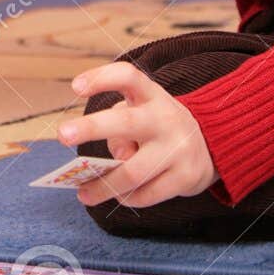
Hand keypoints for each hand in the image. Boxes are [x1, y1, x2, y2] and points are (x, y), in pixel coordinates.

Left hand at [56, 62, 218, 208]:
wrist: (211, 147)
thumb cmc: (158, 128)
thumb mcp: (142, 116)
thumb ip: (120, 130)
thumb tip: (114, 163)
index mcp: (151, 96)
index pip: (128, 76)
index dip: (101, 78)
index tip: (75, 87)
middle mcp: (165, 118)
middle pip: (125, 121)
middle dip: (91, 127)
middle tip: (62, 134)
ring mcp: (178, 148)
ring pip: (132, 171)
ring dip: (103, 185)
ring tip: (83, 194)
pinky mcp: (185, 177)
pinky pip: (146, 194)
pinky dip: (126, 198)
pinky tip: (117, 197)